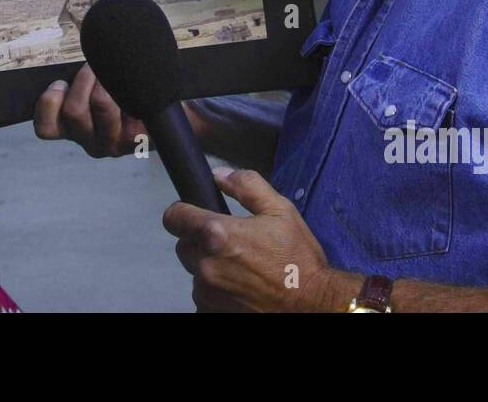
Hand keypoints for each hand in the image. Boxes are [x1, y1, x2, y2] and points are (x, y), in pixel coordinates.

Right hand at [32, 62, 148, 157]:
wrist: (155, 102)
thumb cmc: (114, 87)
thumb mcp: (87, 82)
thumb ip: (72, 72)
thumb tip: (60, 35)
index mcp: (70, 131)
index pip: (46, 128)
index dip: (49, 102)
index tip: (60, 83)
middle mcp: (89, 142)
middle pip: (74, 110)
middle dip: (84, 78)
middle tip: (94, 68)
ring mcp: (113, 143)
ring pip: (100, 103)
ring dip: (106, 78)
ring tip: (115, 72)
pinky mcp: (136, 139)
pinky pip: (125, 105)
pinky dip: (125, 86)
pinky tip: (130, 85)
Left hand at [162, 167, 341, 311]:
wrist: (313, 304)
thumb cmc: (298, 258)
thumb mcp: (280, 210)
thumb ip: (247, 186)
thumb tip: (219, 176)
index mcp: (217, 234)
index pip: (174, 217)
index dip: (183, 212)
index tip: (195, 214)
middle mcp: (205, 265)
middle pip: (184, 245)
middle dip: (201, 241)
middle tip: (231, 243)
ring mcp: (207, 292)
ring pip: (195, 271)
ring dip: (210, 267)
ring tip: (241, 268)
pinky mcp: (212, 311)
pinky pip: (204, 295)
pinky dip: (216, 290)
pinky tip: (241, 287)